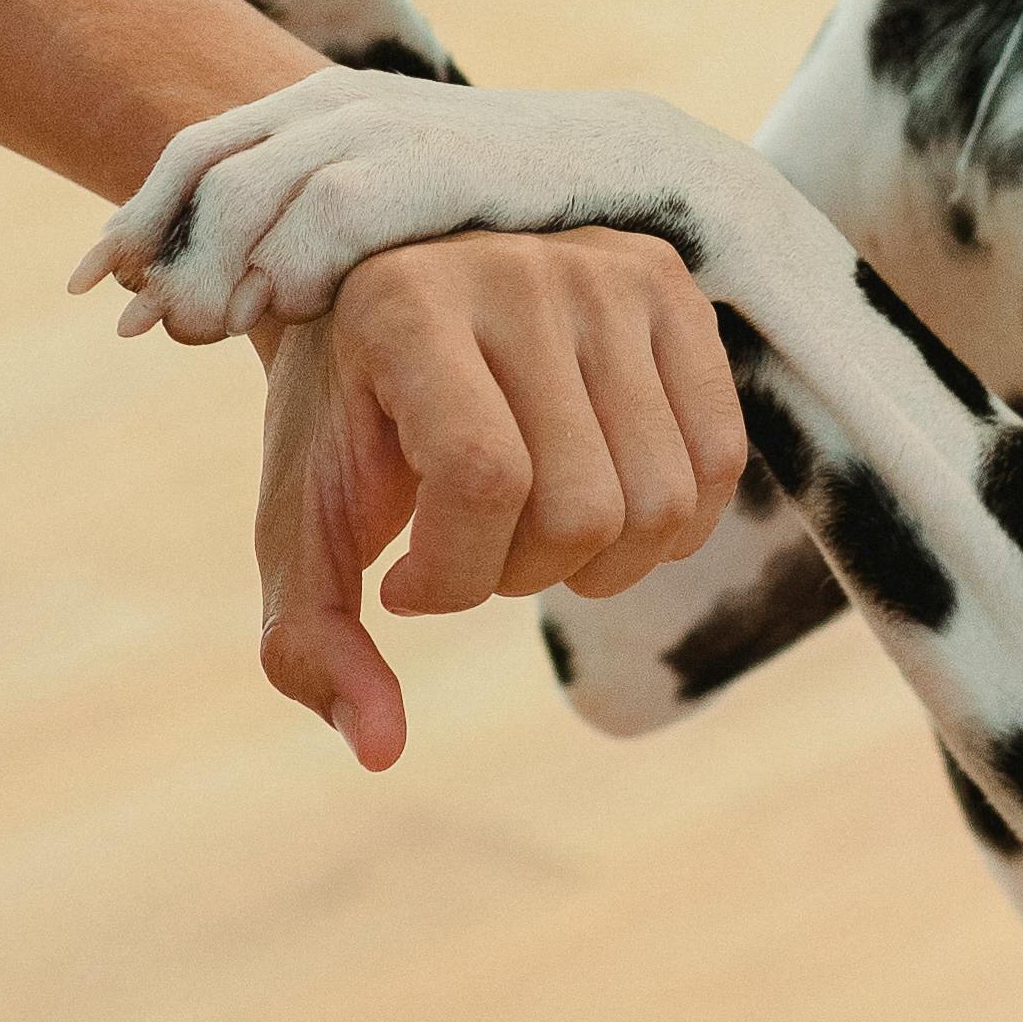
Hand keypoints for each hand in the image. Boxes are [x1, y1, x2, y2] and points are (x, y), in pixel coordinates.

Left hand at [79, 68, 721, 344]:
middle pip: (208, 170)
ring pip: (254, 189)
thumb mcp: (380, 220)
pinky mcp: (444, 161)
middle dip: (166, 248)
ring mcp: (391, 126)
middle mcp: (341, 105)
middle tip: (142, 329)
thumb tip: (183, 309)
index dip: (139, 218)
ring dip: (214, 266)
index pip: (195, 154)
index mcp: (316, 111)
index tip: (94, 291)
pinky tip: (285, 312)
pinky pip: (336, 208)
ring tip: (199, 335)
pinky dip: (291, 261)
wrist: (627, 177)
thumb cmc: (492, 218)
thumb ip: (293, 249)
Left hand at [254, 233, 747, 766]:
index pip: (485, 479)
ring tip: (530, 527)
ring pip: (662, 500)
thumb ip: (310, 638)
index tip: (402, 584)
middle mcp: (519, 271)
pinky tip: (599, 506)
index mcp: (407, 307)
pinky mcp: (672, 287)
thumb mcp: (302, 521)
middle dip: (522, 578)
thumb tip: (379, 749)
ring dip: (596, 563)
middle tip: (472, 552)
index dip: (456, 575)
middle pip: (583, 507)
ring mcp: (608, 272)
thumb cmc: (345, 419)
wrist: (390, 284)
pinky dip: (668, 529)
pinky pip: (719, 461)